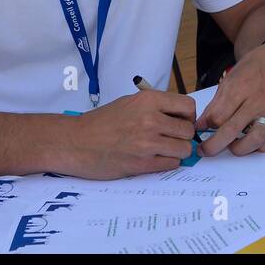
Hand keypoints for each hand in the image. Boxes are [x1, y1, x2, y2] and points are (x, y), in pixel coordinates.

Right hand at [66, 89, 195, 177]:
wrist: (75, 142)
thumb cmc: (101, 122)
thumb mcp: (130, 102)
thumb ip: (155, 107)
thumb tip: (180, 117)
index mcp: (148, 100)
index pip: (188, 107)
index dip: (188, 117)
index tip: (179, 122)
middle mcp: (150, 119)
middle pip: (188, 131)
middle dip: (182, 137)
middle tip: (170, 139)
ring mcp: (147, 143)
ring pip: (183, 149)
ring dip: (176, 152)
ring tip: (162, 150)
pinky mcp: (142, 163)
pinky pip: (171, 164)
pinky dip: (167, 163)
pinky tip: (154, 159)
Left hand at [197, 36, 264, 156]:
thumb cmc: (256, 66)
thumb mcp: (231, 77)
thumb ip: (216, 103)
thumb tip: (202, 123)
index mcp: (239, 88)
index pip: (217, 116)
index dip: (205, 126)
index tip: (200, 129)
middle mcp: (256, 101)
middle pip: (231, 130)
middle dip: (213, 145)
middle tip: (205, 150)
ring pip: (254, 139)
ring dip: (239, 148)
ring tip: (231, 146)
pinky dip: (262, 147)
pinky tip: (253, 145)